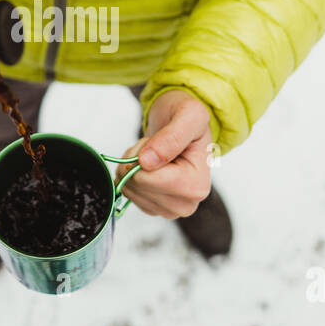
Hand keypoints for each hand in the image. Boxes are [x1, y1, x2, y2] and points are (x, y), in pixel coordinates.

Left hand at [115, 90, 213, 218]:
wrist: (182, 124)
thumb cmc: (187, 118)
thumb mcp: (189, 115)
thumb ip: (171, 137)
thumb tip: (147, 162)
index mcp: (196, 185)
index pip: (149, 179)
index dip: (140, 156)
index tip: (155, 141)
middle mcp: (186, 203)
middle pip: (137, 186)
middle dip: (135, 161)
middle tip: (152, 146)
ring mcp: (170, 210)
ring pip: (129, 190)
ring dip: (131, 167)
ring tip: (151, 153)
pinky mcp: (155, 208)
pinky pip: (128, 194)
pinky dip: (130, 176)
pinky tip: (148, 166)